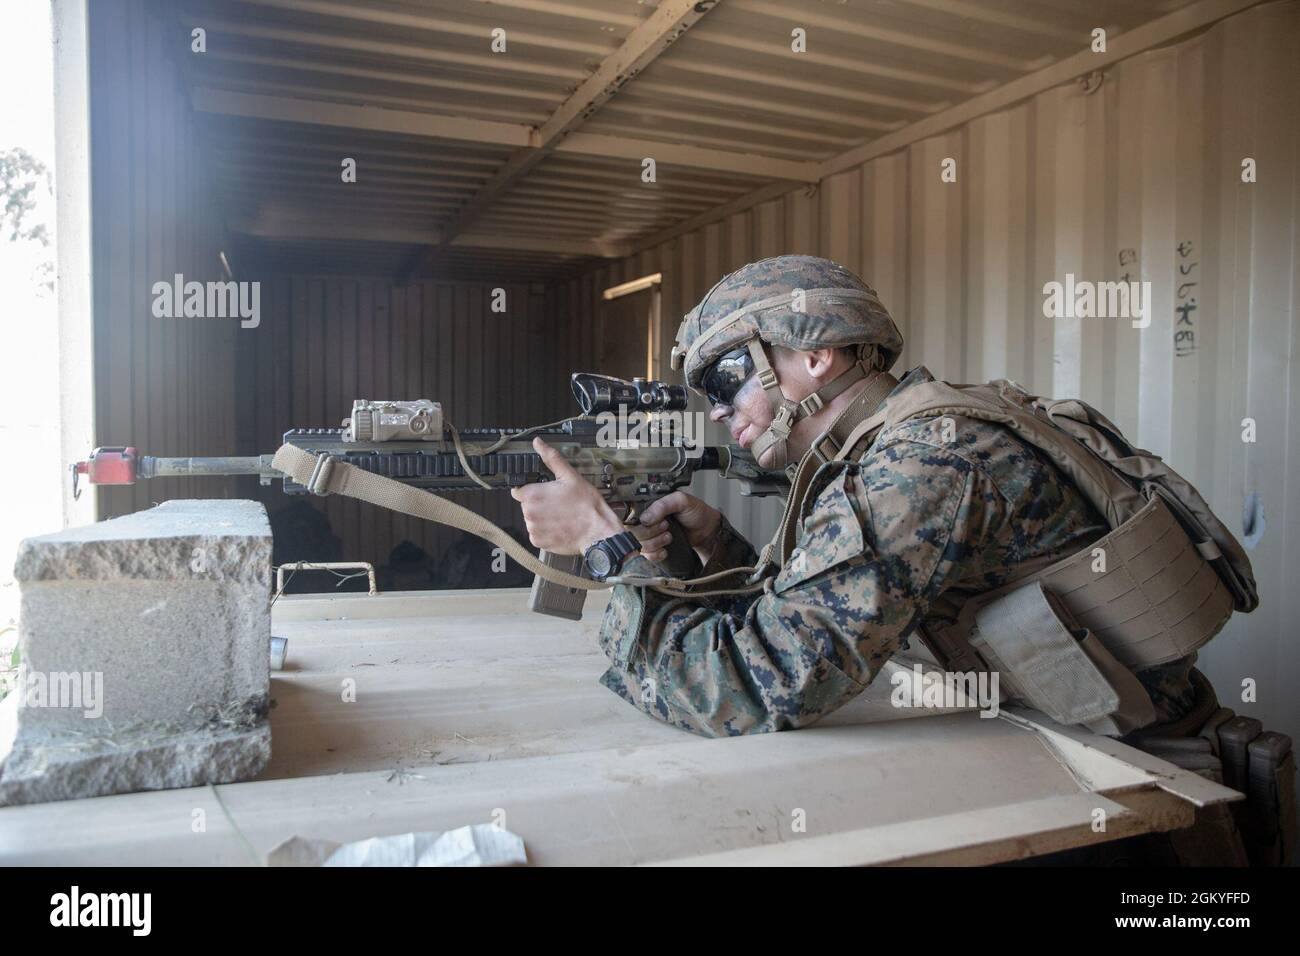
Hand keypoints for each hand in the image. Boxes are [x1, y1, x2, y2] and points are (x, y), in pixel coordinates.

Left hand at [510, 438, 622, 554]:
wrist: (598, 531)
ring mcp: (533, 530)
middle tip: (558, 503)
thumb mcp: (570, 476)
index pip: (518, 490)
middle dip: (539, 503)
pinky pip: (538, 534)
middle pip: (527, 505)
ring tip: (561, 515)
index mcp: (532, 495)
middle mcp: (529, 513)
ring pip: (533, 520)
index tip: (545, 492)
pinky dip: (546, 531)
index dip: (533, 489)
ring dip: (543, 517)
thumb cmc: (586, 505)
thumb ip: (551, 458)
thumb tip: (538, 443)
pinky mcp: (539, 543)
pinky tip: (560, 526)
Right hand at [636, 491, 722, 565]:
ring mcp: (648, 537)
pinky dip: (655, 554)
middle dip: (651, 533)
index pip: (630, 517)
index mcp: (647, 506)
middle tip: (666, 527)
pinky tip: (665, 549)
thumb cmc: (695, 513)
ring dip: (655, 543)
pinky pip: (645, 557)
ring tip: (669, 536)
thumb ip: (662, 505)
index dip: (641, 523)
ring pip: (639, 546)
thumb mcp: (681, 501)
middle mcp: (645, 522)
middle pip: (632, 533)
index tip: (657, 522)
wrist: (706, 531)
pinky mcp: (653, 549)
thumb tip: (645, 518)